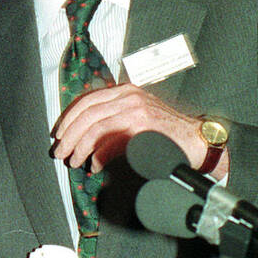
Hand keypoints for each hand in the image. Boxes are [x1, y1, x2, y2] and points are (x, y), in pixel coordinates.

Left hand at [53, 83, 216, 173]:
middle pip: (88, 114)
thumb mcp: (138, 115)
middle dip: (69, 135)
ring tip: (74, 161)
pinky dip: (99, 156)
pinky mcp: (142, 128)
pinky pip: (111, 142)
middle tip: (60, 151)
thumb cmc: (167, 133)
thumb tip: (84, 135)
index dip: (69, 118)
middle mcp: (129, 97)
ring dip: (80, 147)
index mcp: (126, 92)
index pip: (88, 100)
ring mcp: (137, 112)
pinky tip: (95, 166)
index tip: (59, 133)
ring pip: (96, 128)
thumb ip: (114, 117)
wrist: (198, 141)